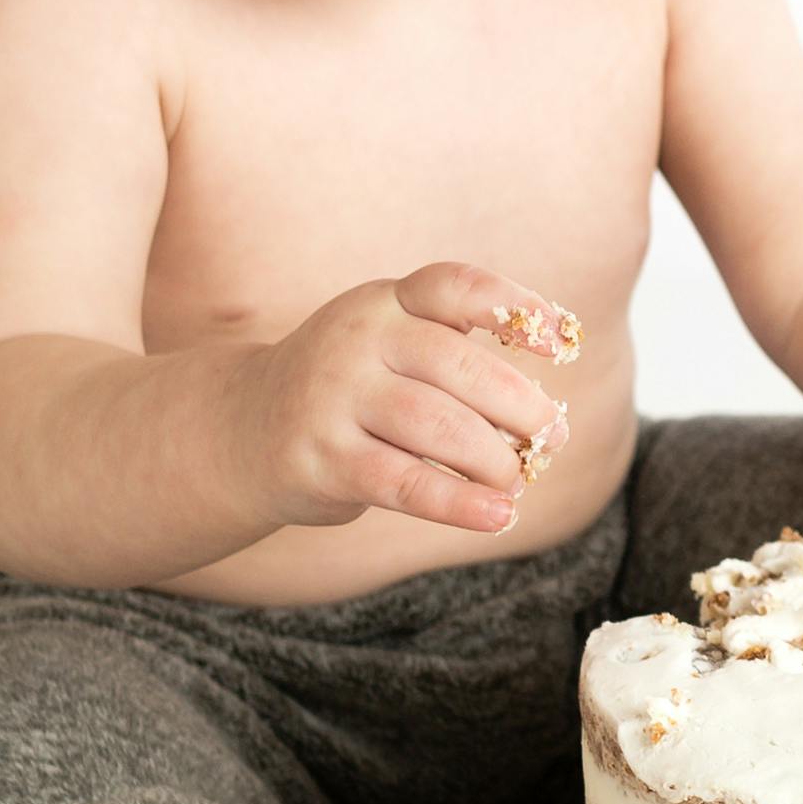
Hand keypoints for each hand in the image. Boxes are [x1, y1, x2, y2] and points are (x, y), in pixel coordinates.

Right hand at [235, 262, 583, 534]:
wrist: (239, 432)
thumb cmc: (346, 391)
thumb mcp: (387, 347)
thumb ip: (452, 358)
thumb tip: (544, 416)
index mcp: (384, 302)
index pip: (455, 287)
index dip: (516, 306)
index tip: (562, 341)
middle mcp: (357, 339)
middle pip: (458, 365)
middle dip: (520, 405)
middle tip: (553, 436)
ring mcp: (334, 397)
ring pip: (436, 425)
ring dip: (494, 458)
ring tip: (517, 479)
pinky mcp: (322, 459)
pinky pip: (404, 482)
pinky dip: (459, 502)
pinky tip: (498, 516)